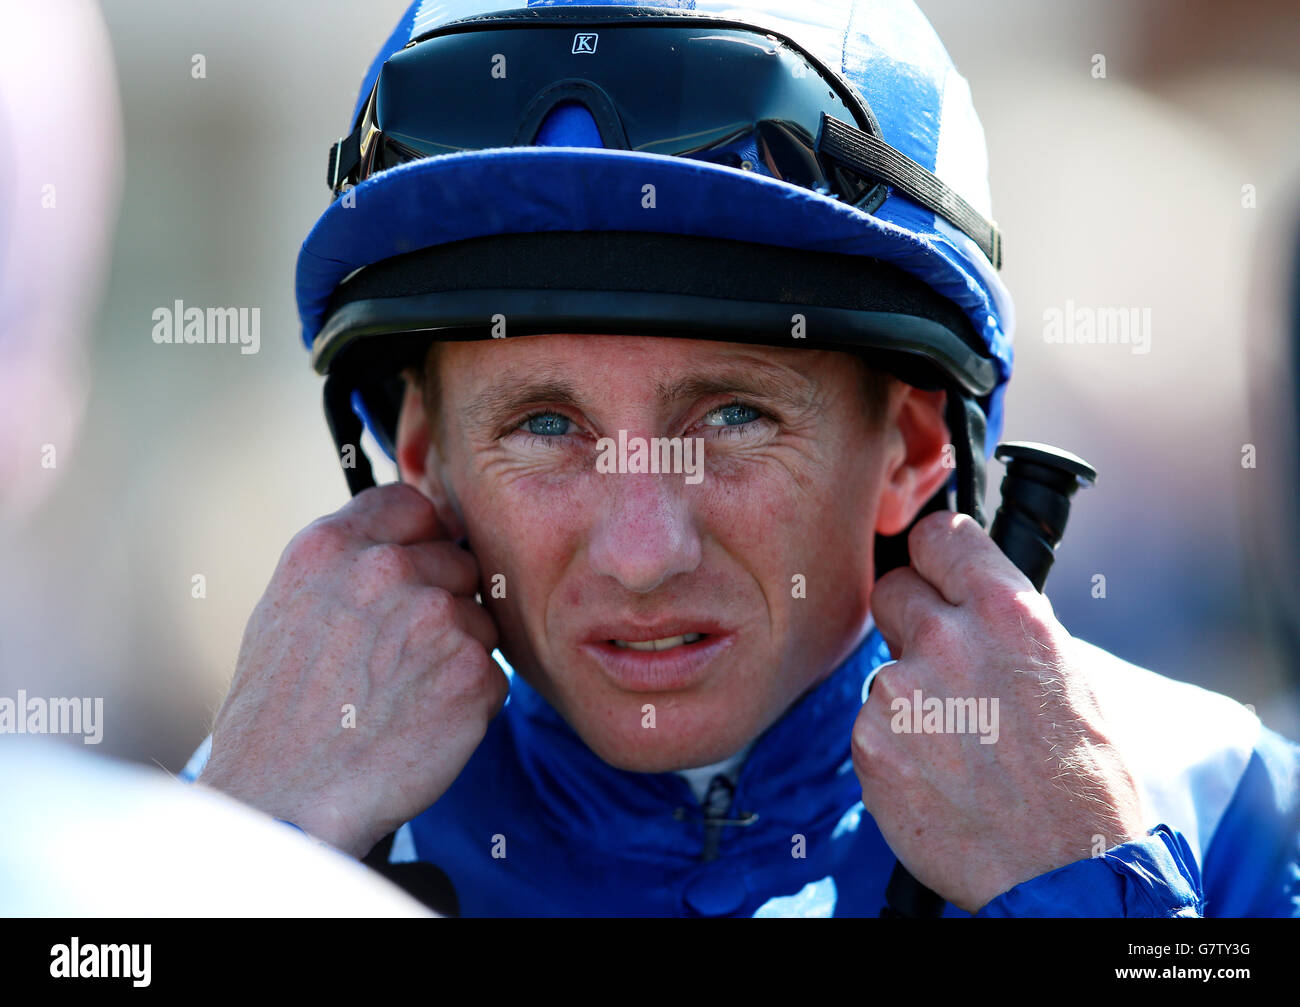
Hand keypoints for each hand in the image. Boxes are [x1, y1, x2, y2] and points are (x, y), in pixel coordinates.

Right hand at [198, 483, 506, 857]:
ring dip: (457, 654)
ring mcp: (435, 617)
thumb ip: (350, 561)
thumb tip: (412, 539)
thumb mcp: (288, 608)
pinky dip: (468, 701)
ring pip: (480, 620)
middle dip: (442, 604)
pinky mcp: (473, 671)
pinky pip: (492, 674)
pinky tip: (420, 724)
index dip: (421, 540)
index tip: (415, 572)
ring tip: (399, 697)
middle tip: (394, 659)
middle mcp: (386, 570)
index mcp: (332, 547)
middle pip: (458, 563)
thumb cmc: (280, 715)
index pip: (413, 505)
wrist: (285, 800)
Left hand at [851, 512, 1144, 912]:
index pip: (938, 535)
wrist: (1065, 872)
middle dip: (911, 620)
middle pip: (893, 590)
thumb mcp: (1063, 672)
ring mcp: (901, 690)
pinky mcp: (871, 741)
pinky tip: (937, 776)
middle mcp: (948, 638)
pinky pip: (872, 725)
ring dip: (908, 697)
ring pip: (883, 669)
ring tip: (959, 746)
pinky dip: (894, 746)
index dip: (933, 554)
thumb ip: (1001, 626)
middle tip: (943, 667)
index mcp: (1008, 611)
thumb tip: (960, 599)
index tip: (931, 567)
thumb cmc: (1079, 778)